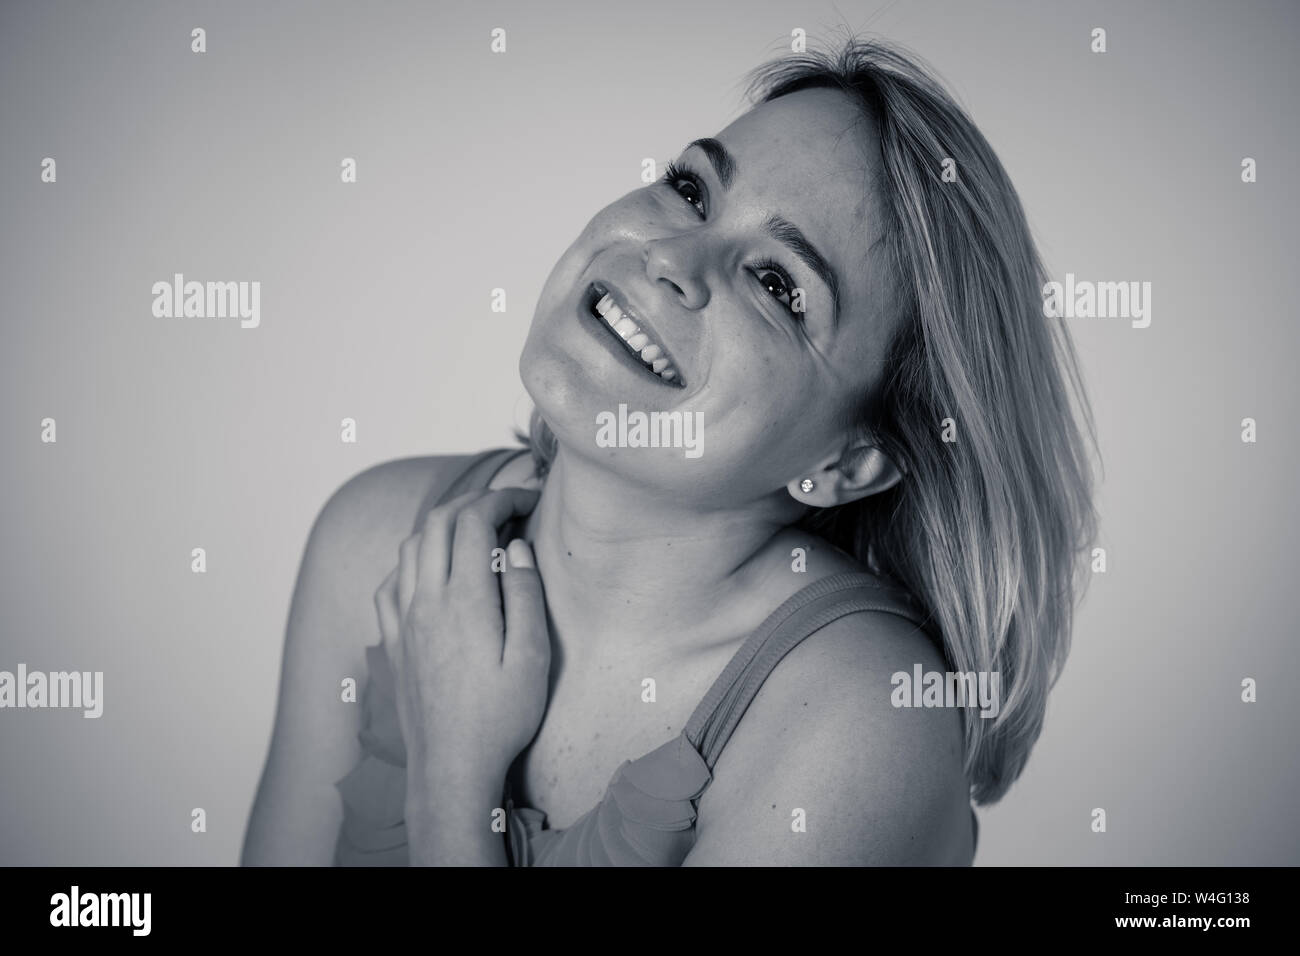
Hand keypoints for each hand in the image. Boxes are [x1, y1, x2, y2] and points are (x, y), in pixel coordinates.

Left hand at [374, 486, 549, 793]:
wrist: (451, 767)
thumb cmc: (500, 717)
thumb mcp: (533, 658)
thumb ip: (526, 595)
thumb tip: (518, 548)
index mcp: (465, 600)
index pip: (475, 521)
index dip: (503, 499)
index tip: (529, 500)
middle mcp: (426, 601)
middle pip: (438, 521)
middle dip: (472, 500)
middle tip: (504, 504)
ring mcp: (403, 620)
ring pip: (411, 546)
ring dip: (441, 524)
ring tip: (473, 529)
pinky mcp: (392, 641)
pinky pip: (391, 581)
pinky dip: (414, 559)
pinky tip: (432, 571)